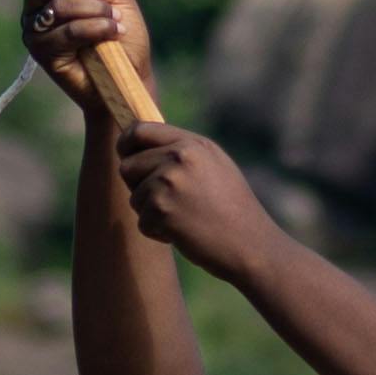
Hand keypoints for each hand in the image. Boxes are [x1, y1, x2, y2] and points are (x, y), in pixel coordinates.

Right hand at [13, 0, 153, 101]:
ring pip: (57, 6)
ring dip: (94, 9)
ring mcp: (35, 34)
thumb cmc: (122, 32)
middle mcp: (33, 11)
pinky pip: (68, 32)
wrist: (132, 72)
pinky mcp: (44, 55)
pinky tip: (114, 32)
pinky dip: (97, 27)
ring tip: (115, 20)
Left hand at [114, 122, 271, 275]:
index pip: (140, 130)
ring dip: (152, 213)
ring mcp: (168, 183)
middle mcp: (178, 158)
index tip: (124, 154)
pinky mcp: (161, 211)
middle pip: (128, 166)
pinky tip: (185, 233)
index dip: (126, 143)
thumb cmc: (233, 208)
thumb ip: (182, 151)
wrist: (250, 244)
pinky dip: (158, 233)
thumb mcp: (215, 165)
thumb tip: (143, 144)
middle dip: (138, 186)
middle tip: (166, 202)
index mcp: (192, 144)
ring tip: (184, 218)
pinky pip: (142, 222)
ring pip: (134, 197)